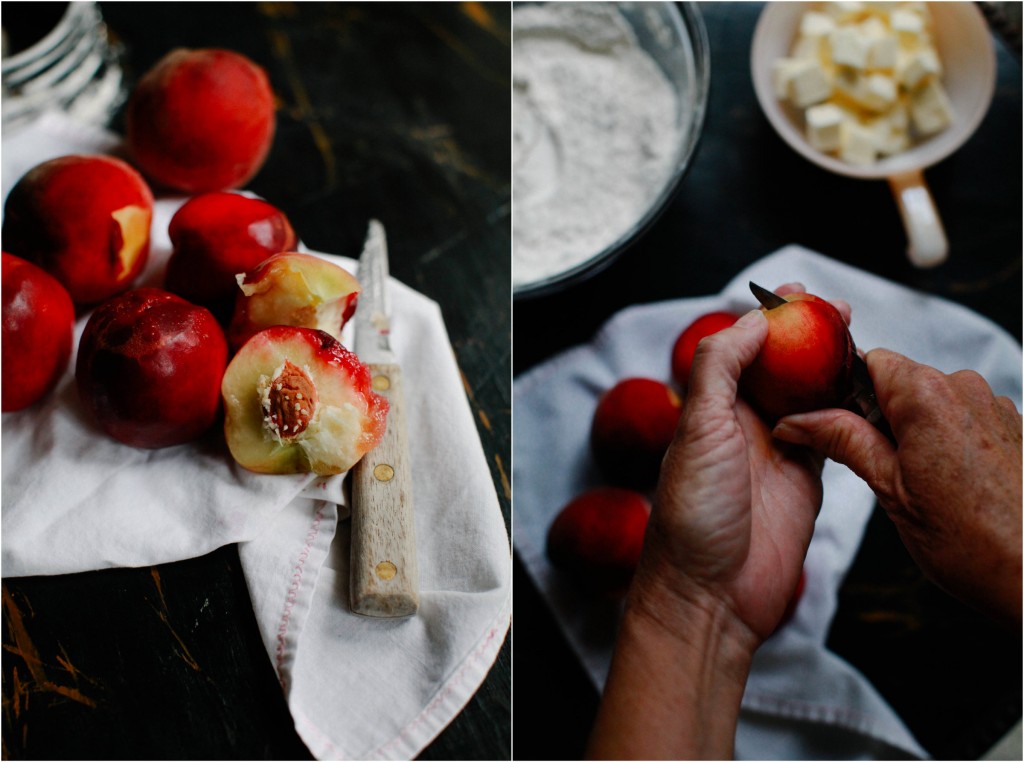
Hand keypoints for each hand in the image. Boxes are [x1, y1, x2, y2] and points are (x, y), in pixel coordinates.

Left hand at [635, 285, 838, 641]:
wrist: (712, 592)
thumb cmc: (693, 514)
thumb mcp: (698, 427)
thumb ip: (719, 368)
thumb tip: (751, 321)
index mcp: (710, 407)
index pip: (742, 348)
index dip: (769, 320)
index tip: (797, 295)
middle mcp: (742, 424)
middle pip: (779, 366)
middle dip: (806, 335)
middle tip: (837, 310)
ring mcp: (776, 450)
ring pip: (808, 394)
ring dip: (828, 366)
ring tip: (853, 339)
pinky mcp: (805, 478)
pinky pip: (830, 431)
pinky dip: (846, 408)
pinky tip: (860, 388)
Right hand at [773, 349, 1022, 625]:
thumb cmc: (971, 543)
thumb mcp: (888, 489)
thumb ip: (841, 441)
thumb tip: (796, 421)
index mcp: (927, 396)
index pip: (870, 360)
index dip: (846, 388)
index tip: (832, 420)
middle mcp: (965, 389)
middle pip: (899, 381)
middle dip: (879, 415)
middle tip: (873, 466)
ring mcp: (994, 406)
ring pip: (930, 401)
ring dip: (914, 430)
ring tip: (916, 482)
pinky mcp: (1011, 426)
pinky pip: (961, 417)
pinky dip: (945, 440)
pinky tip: (947, 482)